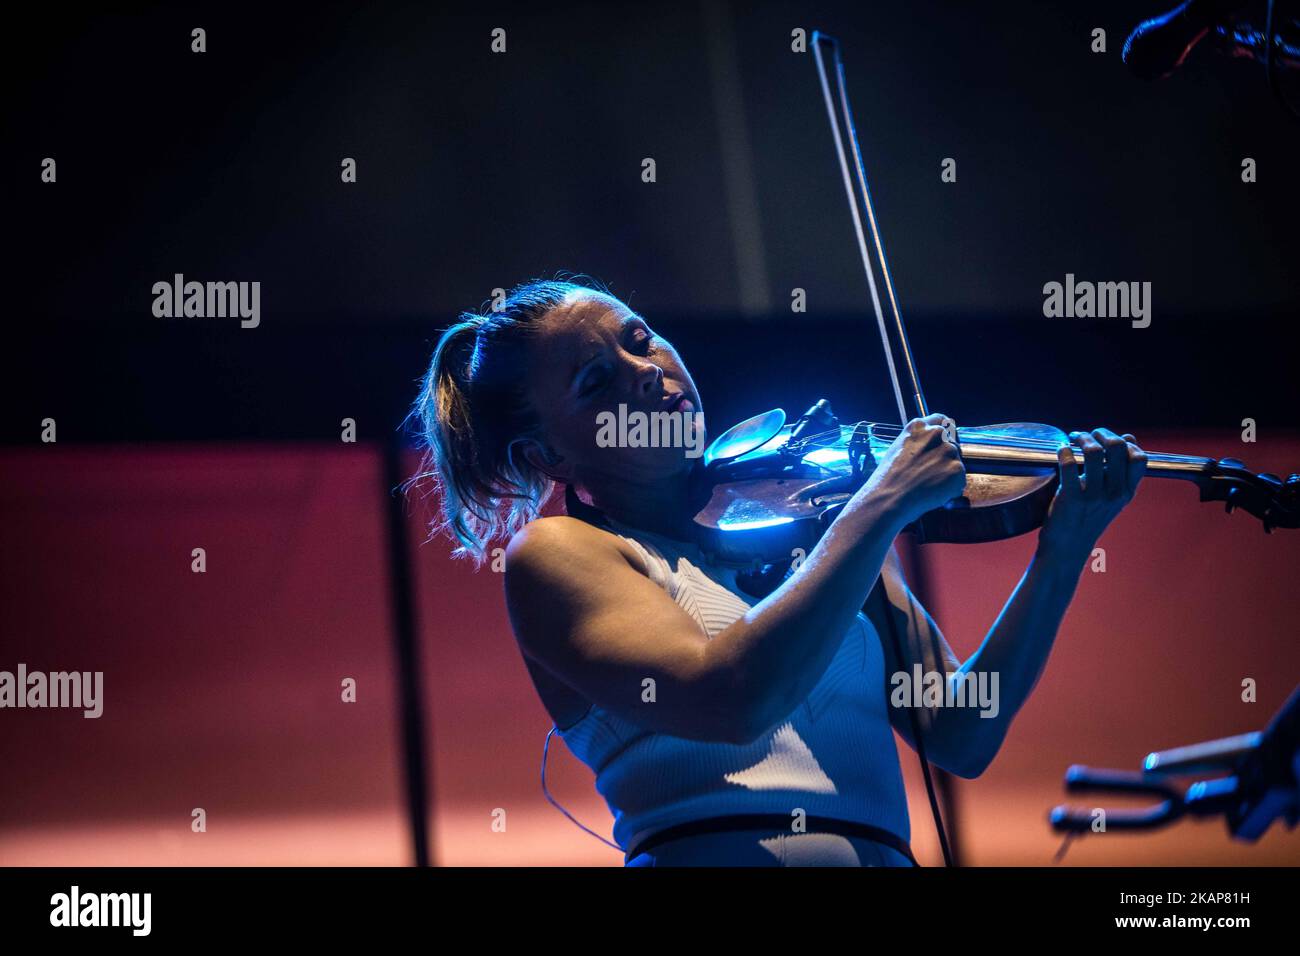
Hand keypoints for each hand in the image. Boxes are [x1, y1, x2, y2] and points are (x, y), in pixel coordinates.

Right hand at [867, 413, 966, 523]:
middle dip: (947, 458)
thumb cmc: (889, 478)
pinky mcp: (958, 469)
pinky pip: (959, 480)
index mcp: (920, 426)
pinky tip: (933, 492)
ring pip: (956, 463)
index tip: (948, 440)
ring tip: (927, 485)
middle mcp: (936, 433)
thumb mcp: (899, 449)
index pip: (942, 420)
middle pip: (953, 443)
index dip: (947, 431)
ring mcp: (948, 450)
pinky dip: (951, 489)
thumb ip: (918, 442)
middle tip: (932, 474)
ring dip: (947, 474)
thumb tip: (932, 448)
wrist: (890, 497)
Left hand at [1039, 428, 1146, 558]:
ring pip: (1094, 452)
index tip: (1109, 438)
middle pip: (1117, 447)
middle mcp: (1114, 493)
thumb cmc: (1087, 519)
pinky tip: (1062, 450)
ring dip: (1082, 438)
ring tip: (1073, 438)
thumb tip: (1128, 437)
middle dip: (1101, 433)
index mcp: (1127, 492)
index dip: (1126, 442)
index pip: (1140, 458)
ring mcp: (1093, 496)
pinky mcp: (1071, 497)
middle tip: (1088, 434)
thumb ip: (1119, 471)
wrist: (1067, 548)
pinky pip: (1069, 463)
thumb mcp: (1112, 498)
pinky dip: (1065, 450)